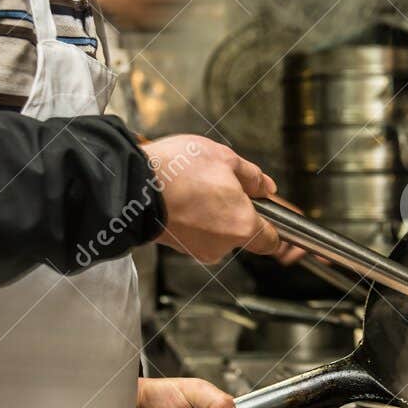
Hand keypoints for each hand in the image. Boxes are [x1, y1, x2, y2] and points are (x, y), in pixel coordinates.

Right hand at [146, 135, 282, 263]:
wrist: (133, 185)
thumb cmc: (177, 172)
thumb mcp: (224, 158)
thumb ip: (252, 176)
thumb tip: (265, 186)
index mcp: (242, 225)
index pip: (272, 240)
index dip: (274, 226)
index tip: (271, 214)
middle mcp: (223, 245)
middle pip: (242, 233)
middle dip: (236, 211)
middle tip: (223, 185)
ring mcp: (199, 248)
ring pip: (217, 233)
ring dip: (213, 214)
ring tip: (197, 187)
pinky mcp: (179, 247)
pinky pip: (197, 233)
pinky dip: (194, 218)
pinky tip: (183, 197)